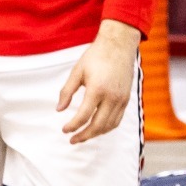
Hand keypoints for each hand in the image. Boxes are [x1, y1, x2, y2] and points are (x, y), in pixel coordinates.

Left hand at [57, 20, 140, 141]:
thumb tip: (59, 110)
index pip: (84, 116)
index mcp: (97, 89)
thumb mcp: (77, 71)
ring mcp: (121, 99)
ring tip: (83, 136)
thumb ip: (67, 91)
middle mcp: (111, 97)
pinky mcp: (126, 99)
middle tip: (72, 140)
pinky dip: (107, 127)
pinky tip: (97, 128)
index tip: (64, 129)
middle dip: (84, 135)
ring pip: (109, 125)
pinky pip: (117, 119)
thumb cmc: (96, 56)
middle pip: (98, 125)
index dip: (72, 126)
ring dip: (95, 134)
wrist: (119, 45)